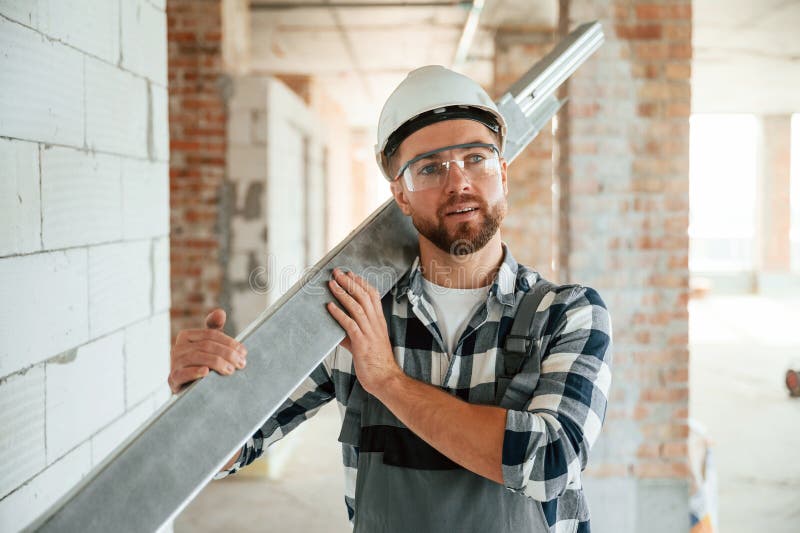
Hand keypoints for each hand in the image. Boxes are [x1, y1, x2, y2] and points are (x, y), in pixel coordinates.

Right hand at [168, 308, 247, 393]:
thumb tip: (220, 312)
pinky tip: (206, 372)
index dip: (229, 342)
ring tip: (231, 370)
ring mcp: (174, 363)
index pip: (211, 335)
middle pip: (206, 345)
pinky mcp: (172, 378)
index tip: (244, 352)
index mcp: (186, 336)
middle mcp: (177, 347)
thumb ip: (214, 330)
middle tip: (241, 363)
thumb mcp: (208, 345)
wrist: (188, 388)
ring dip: (217, 362)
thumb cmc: (201, 363)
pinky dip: (195, 372)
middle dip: (227, 353)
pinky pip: (182, 373)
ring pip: (197, 357)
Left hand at [326, 268, 400, 393]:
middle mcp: (376, 324)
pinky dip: (339, 314)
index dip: (362, 283)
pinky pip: (349, 324)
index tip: (351, 274)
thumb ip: (353, 336)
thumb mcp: (367, 345)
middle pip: (363, 296)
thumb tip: (340, 332)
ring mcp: (370, 332)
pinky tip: (330, 307)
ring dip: (342, 294)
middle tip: (338, 273)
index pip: (373, 296)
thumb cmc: (377, 364)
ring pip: (356, 307)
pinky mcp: (361, 343)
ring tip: (332, 284)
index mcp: (379, 322)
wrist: (385, 379)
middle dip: (350, 283)